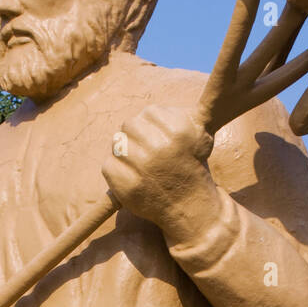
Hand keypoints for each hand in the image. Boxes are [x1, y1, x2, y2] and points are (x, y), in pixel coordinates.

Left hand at [101, 105, 218, 229]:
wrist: (190, 208)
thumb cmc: (190, 168)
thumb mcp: (199, 137)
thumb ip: (184, 114)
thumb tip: (168, 98)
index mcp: (179, 132)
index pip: (149, 112)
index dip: (151, 123)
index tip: (158, 135)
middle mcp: (160, 148)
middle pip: (130, 124)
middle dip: (136, 135)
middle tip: (145, 149)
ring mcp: (142, 168)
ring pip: (117, 142)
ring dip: (124, 151)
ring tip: (138, 162)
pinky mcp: (127, 186)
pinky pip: (108, 164)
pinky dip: (116, 169)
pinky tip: (129, 175)